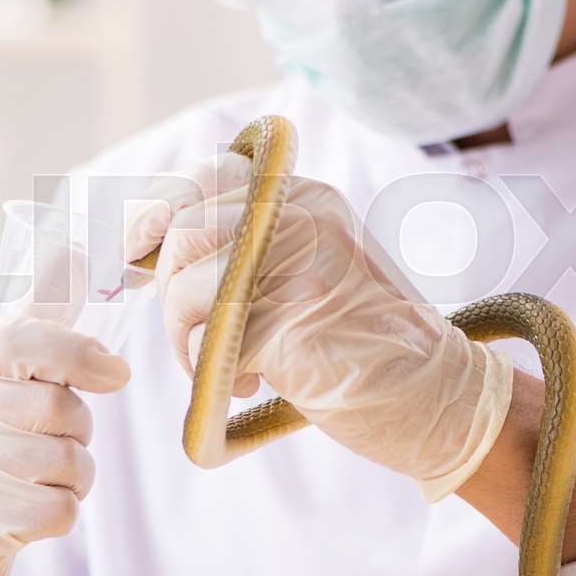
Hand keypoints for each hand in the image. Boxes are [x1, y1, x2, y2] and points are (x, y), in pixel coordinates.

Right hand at [0, 317, 130, 575]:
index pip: (21, 339)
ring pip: (66, 461)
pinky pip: (58, 509)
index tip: (116, 373)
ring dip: (75, 475)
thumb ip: (32, 331)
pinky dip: (62, 514)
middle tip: (59, 443)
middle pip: (56, 409)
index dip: (80, 353)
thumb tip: (77, 253)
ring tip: (44, 479)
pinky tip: (32, 513)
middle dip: (79, 430)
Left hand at [123, 155, 511, 499]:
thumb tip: (148, 245)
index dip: (156, 212)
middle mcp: (302, 218)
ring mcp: (296, 265)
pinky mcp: (288, 322)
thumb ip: (248, 247)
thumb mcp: (310, 270)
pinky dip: (208, 371)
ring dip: (183, 335)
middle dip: (166, 287)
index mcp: (307, 198)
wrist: (442, 399)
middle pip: (183, 229)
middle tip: (193, 329)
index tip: (133, 253)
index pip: (206, 176)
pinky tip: (247, 386)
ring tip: (222, 364)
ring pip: (184, 284)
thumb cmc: (365, 344)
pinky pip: (205, 340)